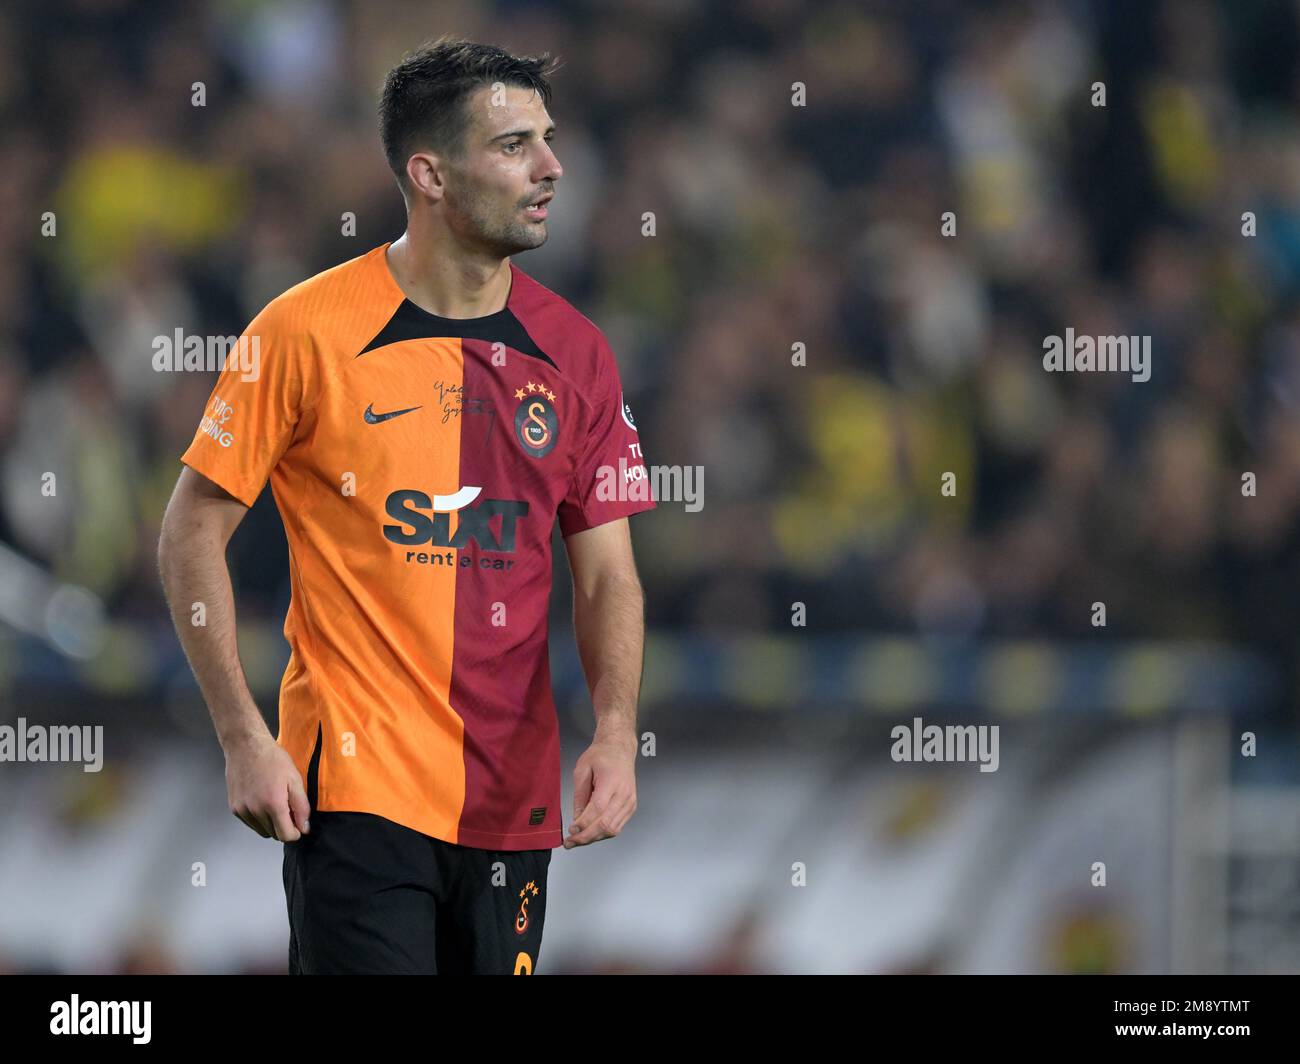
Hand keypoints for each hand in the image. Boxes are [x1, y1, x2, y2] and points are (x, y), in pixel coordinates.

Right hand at [225, 733, 310, 840]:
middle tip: (287, 807)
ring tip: (274, 802)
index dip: (295, 832)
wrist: (246, 746)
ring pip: (261, 830)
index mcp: (273, 804)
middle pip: (273, 834)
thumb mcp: (295, 779)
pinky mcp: (234, 808)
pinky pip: (250, 823)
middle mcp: (255, 811)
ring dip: (271, 823)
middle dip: (284, 826)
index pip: (285, 836)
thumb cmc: (272, 759)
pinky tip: (262, 800)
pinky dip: (259, 818)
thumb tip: (304, 828)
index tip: (298, 823)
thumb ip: (301, 806)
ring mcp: (242, 810)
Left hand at [564, 733, 636, 847]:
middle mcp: (624, 793)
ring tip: (578, 840)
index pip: (597, 809)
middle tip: (570, 842)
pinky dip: (603, 833)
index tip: (570, 829)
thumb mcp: (582, 769)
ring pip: (612, 829)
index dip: (583, 823)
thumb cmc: (601, 755)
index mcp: (611, 781)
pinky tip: (591, 833)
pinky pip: (617, 826)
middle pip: (606, 823)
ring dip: (594, 838)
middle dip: (586, 836)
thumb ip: (579, 795)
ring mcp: (630, 802)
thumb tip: (576, 818)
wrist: (620, 749)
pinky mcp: (631, 807)